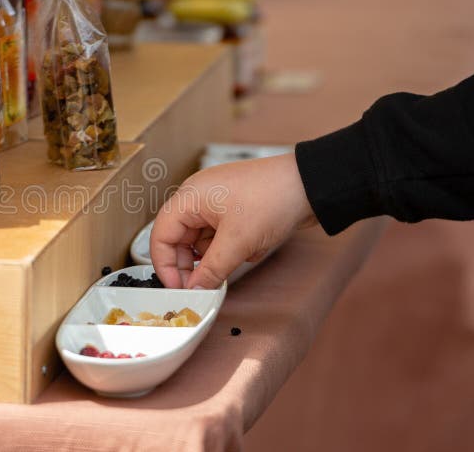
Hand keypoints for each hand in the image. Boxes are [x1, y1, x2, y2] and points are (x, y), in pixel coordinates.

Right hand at [150, 153, 315, 288]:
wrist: (312, 184)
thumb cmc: (273, 197)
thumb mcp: (238, 241)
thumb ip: (211, 270)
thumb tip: (195, 289)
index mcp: (189, 197)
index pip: (160, 235)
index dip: (165, 265)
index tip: (176, 289)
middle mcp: (197, 198)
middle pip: (179, 240)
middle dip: (193, 264)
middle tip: (203, 286)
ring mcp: (215, 203)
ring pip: (201, 241)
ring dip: (217, 256)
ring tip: (238, 258)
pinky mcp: (233, 210)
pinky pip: (220, 237)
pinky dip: (232, 248)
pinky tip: (252, 247)